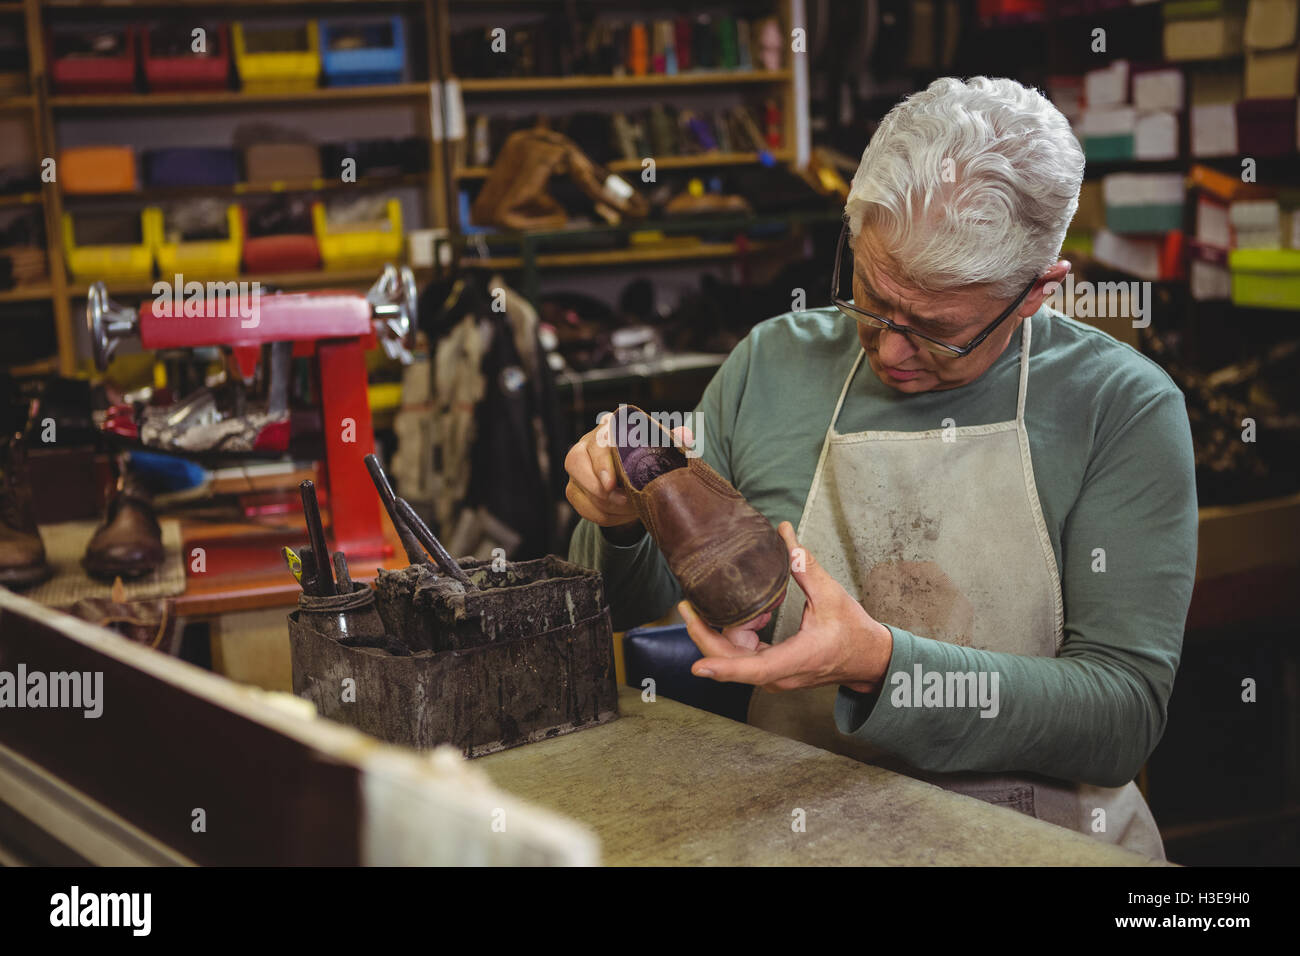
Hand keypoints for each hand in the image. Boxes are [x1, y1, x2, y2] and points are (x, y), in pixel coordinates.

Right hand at [564, 413, 692, 530]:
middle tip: (626, 503)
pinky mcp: (574, 490)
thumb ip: (672, 440)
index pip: (596, 443)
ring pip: (577, 490)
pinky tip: (622, 515)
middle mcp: (586, 444)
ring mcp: (577, 469)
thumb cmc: (647, 454)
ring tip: (631, 509)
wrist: (636, 473)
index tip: (611, 484)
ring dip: (606, 507)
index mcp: (608, 428)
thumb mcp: (661, 447)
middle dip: (599, 489)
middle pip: (575, 463)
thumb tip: (686, 435)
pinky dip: (603, 517)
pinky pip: (583, 508)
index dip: (601, 464)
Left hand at [681, 522, 892, 693]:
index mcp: (797, 658)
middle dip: (705, 633)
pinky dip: (742, 631)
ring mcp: (774, 675)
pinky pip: (744, 653)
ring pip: (734, 656)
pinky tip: (756, 612)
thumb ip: (805, 566)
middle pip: (731, 661)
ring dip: (730, 627)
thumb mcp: (832, 595)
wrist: (868, 659)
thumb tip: (784, 532)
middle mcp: (780, 674)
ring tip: (742, 601)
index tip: (698, 668)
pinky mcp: (771, 669)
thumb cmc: (853, 631)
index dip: (724, 668)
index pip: (754, 669)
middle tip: (686, 605)